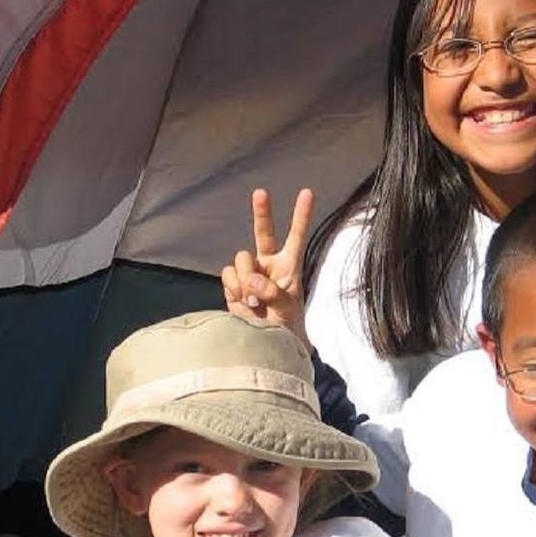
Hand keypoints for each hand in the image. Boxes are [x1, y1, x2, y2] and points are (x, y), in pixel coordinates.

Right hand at [222, 187, 312, 342]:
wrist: (266, 344)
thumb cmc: (286, 326)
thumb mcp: (287, 309)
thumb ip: (272, 292)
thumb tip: (252, 280)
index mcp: (289, 266)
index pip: (296, 237)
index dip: (301, 215)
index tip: (307, 193)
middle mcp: (268, 264)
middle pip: (264, 232)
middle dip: (262, 212)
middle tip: (261, 193)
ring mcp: (250, 272)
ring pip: (241, 258)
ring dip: (245, 278)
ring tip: (254, 300)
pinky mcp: (233, 283)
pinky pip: (228, 275)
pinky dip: (234, 287)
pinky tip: (243, 301)